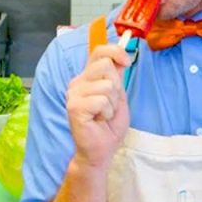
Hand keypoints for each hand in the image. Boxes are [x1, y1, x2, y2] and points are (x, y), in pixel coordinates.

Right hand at [66, 44, 131, 169]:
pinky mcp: (74, 107)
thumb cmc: (109, 126)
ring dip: (112, 103)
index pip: (99, 51)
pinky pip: (101, 101)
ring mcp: (74, 94)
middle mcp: (78, 82)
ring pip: (106, 85)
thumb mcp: (119, 97)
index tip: (126, 61)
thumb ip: (117, 77)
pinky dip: (106, 112)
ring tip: (104, 114)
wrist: (101, 150)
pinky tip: (99, 120)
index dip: (116, 51)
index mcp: (87, 77)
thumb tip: (120, 58)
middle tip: (110, 104)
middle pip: (106, 66)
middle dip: (116, 87)